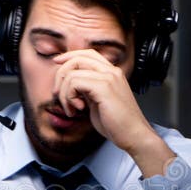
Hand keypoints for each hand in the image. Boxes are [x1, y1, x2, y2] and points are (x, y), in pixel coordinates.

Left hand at [52, 49, 175, 176]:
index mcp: (112, 73)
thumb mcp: (98, 101)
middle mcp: (111, 71)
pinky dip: (69, 97)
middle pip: (77, 59)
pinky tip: (77, 110)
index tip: (56, 64)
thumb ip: (87, 89)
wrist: (134, 135)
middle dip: (60, 75)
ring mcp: (108, 78)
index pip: (87, 54)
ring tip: (71, 109)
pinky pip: (74, 83)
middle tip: (58, 94)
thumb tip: (69, 84)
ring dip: (64, 93)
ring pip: (72, 73)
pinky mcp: (103, 87)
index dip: (69, 56)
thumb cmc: (118, 124)